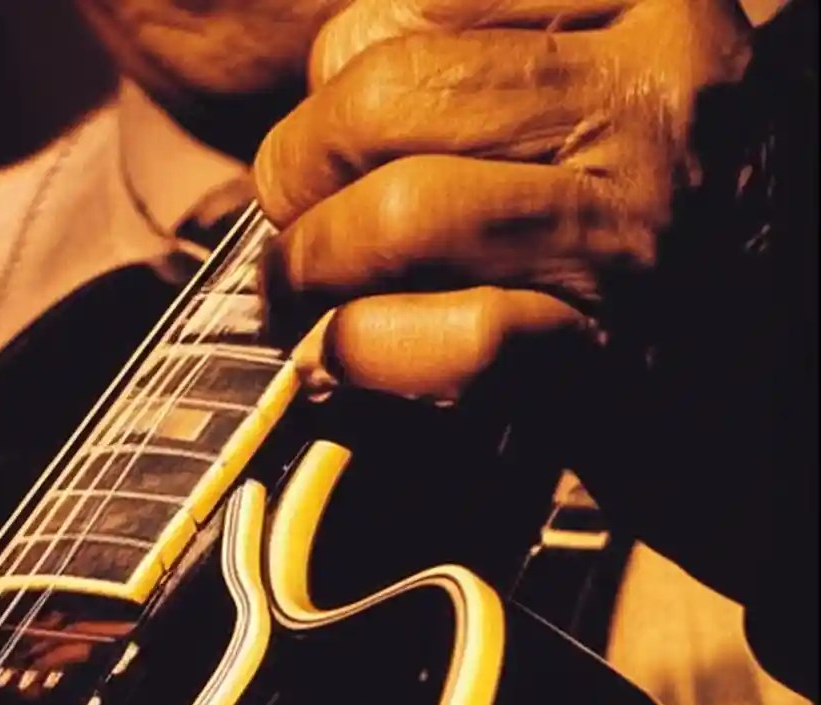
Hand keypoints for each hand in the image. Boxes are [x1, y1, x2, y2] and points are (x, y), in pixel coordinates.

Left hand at [253, 0, 763, 593]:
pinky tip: (343, 348)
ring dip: (313, 261)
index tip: (329, 130)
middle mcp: (653, 95)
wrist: (730, 285)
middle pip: (384, 101)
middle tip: (295, 208)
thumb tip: (315, 105)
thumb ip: (443, 38)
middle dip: (299, 166)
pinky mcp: (612, 342)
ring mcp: (637, 225)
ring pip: (405, 216)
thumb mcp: (554, 48)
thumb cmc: (604, 162)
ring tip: (305, 279)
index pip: (407, 8)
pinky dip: (367, 348)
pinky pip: (458, 340)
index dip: (336, 71)